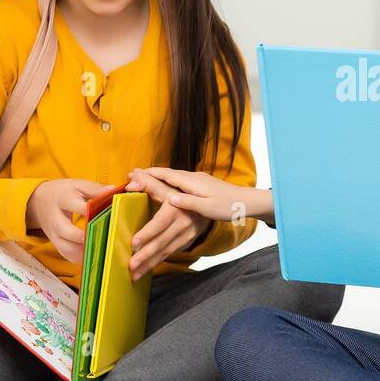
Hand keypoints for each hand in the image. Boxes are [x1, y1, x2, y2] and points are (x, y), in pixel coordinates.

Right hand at [25, 178, 112, 263]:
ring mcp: (54, 234)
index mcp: (62, 199)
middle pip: (65, 230)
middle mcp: (56, 219)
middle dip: (82, 236)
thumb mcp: (77, 185)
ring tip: (101, 250)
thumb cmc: (62, 193)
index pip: (75, 205)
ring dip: (83, 251)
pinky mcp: (56, 244)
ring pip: (66, 247)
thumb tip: (113, 190)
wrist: (38, 202)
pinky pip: (67, 254)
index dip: (90, 211)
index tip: (107, 213)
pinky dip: (80, 258)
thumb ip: (95, 189)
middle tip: (100, 238)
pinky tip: (94, 255)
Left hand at [124, 168, 212, 278]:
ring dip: (149, 265)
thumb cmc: (181, 193)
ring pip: (165, 252)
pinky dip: (156, 263)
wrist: (207, 204)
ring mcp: (186, 235)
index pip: (159, 223)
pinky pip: (169, 254)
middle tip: (130, 266)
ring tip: (133, 275)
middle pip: (162, 242)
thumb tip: (131, 177)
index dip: (147, 234)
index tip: (133, 243)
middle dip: (145, 256)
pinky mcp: (186, 242)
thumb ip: (148, 182)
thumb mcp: (167, 186)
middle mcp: (183, 224)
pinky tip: (144, 271)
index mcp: (176, 209)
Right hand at [125, 167, 257, 225]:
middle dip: (150, 173)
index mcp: (192, 182)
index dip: (149, 174)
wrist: (246, 201)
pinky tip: (166, 185)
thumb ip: (188, 202)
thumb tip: (170, 199)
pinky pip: (180, 179)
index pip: (166, 175)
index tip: (134, 173)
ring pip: (173, 175)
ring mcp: (198, 179)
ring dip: (159, 176)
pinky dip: (169, 180)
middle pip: (167, 173)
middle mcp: (193, 177)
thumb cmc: (228, 206)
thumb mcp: (207, 207)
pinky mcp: (201, 183)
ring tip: (144, 178)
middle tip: (133, 175)